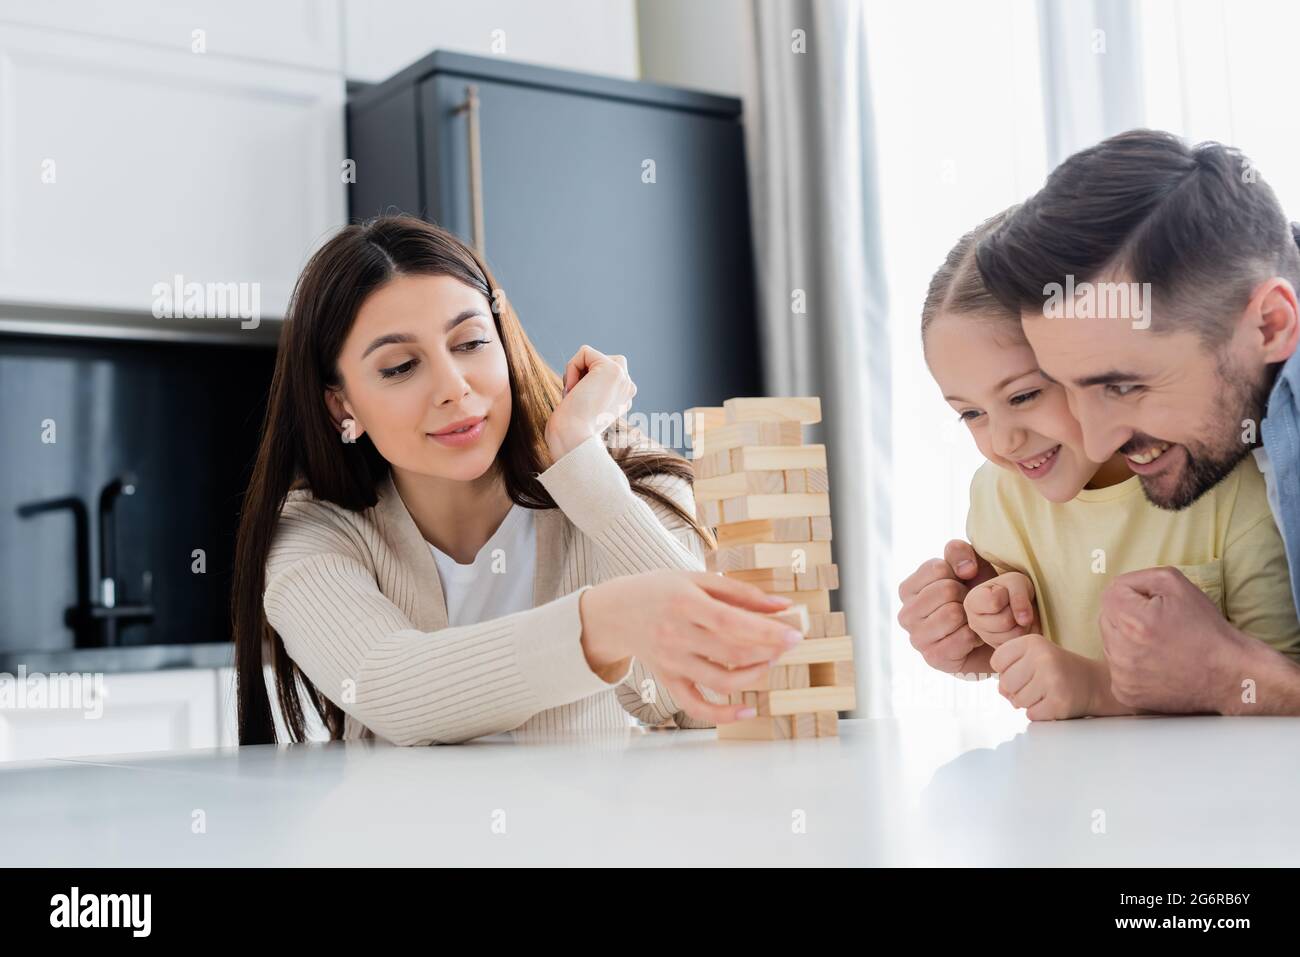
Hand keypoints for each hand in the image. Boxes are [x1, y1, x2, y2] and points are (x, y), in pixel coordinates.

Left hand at [545, 345, 636, 458]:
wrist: (572, 438)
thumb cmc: (568, 430)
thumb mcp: (583, 407)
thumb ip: (589, 391)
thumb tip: (580, 380)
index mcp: (623, 399)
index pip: (599, 374)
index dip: (581, 384)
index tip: (578, 406)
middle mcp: (628, 388)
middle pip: (597, 361)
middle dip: (580, 374)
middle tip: (576, 398)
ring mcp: (624, 378)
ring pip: (591, 356)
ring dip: (575, 372)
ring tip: (575, 395)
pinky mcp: (613, 368)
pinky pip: (585, 352)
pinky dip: (571, 367)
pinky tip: (574, 389)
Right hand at [578, 570, 803, 723]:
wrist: (616, 612)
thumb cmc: (661, 591)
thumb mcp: (697, 580)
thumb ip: (740, 592)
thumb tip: (782, 605)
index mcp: (684, 603)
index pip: (730, 622)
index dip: (765, 631)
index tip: (795, 634)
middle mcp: (675, 635)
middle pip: (730, 652)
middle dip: (767, 650)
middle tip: (787, 643)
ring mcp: (671, 662)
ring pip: (719, 680)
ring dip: (753, 675)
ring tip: (768, 662)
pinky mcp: (668, 680)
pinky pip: (696, 706)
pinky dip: (723, 714)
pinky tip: (748, 709)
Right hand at [897, 540, 997, 673]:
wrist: (991, 636)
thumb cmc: (976, 597)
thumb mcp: (970, 566)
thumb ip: (960, 552)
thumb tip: (964, 570)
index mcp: (907, 589)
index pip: (937, 569)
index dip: (960, 574)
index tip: (963, 585)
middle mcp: (905, 614)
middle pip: (945, 590)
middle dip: (967, 596)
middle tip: (969, 606)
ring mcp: (916, 638)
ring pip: (952, 613)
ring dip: (972, 617)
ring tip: (971, 621)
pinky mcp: (933, 658)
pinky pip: (962, 638)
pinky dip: (975, 637)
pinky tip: (973, 639)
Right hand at [963, 571, 1038, 647]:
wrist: (1023, 604)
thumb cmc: (1016, 591)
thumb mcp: (1017, 582)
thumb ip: (1018, 596)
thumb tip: (1023, 620)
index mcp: (972, 601)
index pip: (994, 602)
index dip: (1006, 595)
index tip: (1005, 591)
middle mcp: (973, 622)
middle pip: (1004, 621)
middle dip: (1015, 612)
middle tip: (1014, 606)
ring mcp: (985, 639)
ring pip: (1012, 635)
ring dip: (1021, 625)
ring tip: (1016, 616)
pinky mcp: (998, 649)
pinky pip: (1017, 644)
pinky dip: (1023, 635)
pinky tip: (1017, 627)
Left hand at [991, 634, 1100, 719]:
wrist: (1095, 683)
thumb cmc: (1057, 670)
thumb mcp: (1033, 657)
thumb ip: (1010, 668)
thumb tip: (1002, 690)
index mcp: (1032, 642)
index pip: (997, 661)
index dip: (1006, 671)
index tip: (1023, 670)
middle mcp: (1042, 657)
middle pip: (1005, 683)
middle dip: (1016, 690)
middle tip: (1036, 686)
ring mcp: (1051, 679)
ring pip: (1017, 701)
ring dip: (1029, 703)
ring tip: (1045, 693)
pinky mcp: (1059, 702)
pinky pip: (1031, 715)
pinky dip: (1039, 713)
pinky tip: (1052, 702)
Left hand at [1099, 566, 1246, 713]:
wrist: (1230, 675)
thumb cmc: (1206, 629)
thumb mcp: (1176, 584)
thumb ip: (1139, 578)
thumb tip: (1118, 587)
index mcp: (1133, 622)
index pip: (1110, 594)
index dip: (1134, 595)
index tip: (1155, 605)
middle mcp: (1122, 652)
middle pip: (1106, 619)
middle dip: (1127, 616)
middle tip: (1158, 625)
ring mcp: (1122, 676)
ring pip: (1110, 643)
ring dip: (1127, 640)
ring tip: (1159, 645)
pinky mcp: (1126, 693)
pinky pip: (1117, 669)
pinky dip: (1131, 664)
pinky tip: (1155, 663)